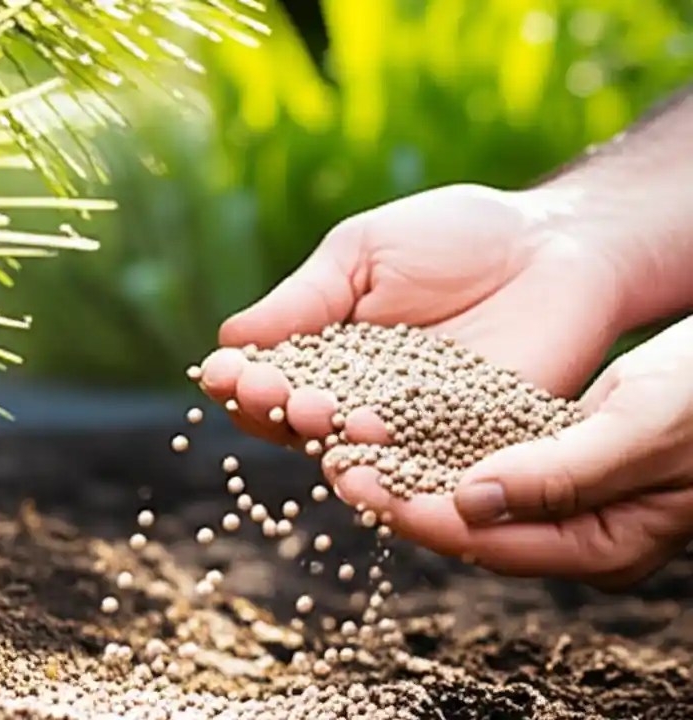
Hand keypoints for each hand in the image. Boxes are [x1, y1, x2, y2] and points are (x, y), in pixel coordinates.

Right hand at [198, 182, 627, 450]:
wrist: (557, 248)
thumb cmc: (455, 237)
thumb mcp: (364, 252)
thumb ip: (305, 298)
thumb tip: (229, 339)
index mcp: (322, 353)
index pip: (266, 378)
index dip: (241, 382)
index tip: (226, 374)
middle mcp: (355, 400)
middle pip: (297, 424)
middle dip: (277, 410)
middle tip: (279, 392)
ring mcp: (408, 430)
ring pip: (353, 453)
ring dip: (328, 441)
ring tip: (323, 417)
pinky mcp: (465, 449)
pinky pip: (421, 473)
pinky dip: (393, 471)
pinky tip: (374, 455)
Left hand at [333, 316, 692, 589]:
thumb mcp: (643, 427)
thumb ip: (564, 473)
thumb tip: (473, 503)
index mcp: (601, 548)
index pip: (488, 542)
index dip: (414, 512)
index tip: (352, 481)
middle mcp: (574, 534)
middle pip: (466, 525)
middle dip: (394, 494)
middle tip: (329, 461)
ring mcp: (565, 501)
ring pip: (465, 493)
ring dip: (406, 467)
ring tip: (343, 439)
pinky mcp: (553, 461)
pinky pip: (480, 460)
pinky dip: (434, 442)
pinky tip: (390, 417)